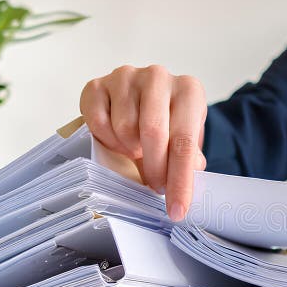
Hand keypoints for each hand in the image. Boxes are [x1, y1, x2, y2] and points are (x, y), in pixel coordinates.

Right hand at [80, 65, 207, 220]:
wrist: (142, 100)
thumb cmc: (169, 123)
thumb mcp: (187, 139)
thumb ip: (190, 159)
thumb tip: (190, 180)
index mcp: (189, 90)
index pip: (185, 141)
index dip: (181, 180)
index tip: (177, 210)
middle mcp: (159, 77)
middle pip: (154, 134)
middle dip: (155, 170)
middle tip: (155, 187)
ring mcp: (126, 76)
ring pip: (124, 130)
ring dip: (130, 151)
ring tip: (137, 150)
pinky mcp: (97, 84)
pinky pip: (98, 124)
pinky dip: (108, 140)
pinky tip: (118, 139)